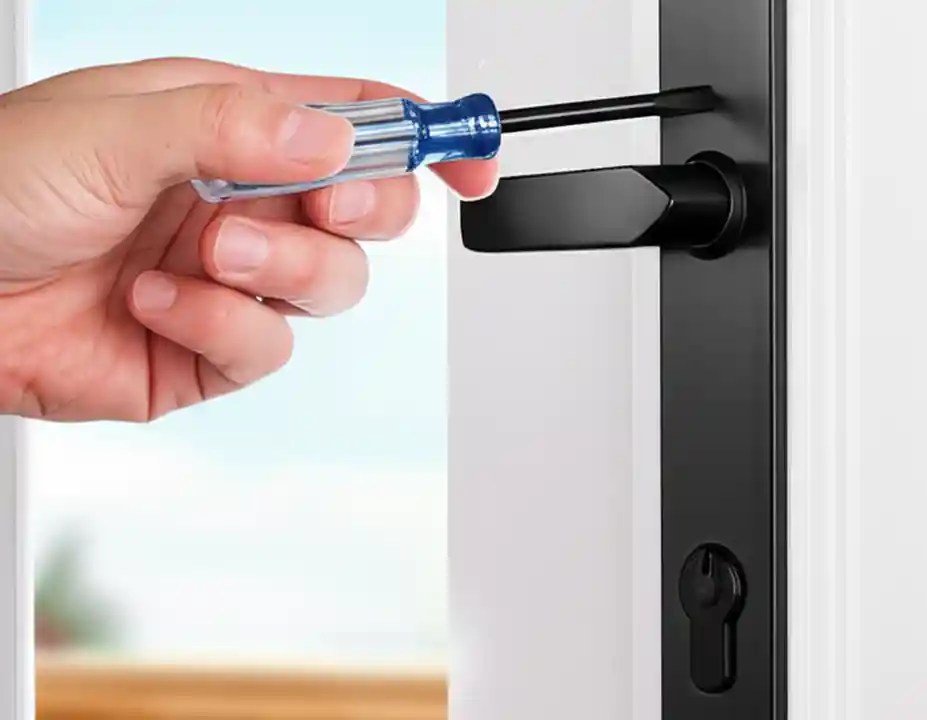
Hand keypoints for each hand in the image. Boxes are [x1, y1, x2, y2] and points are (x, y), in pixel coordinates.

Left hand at [0, 57, 496, 420]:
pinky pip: (266, 345)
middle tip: (322, 202)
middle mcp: (241, 198)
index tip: (471, 160)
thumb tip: (334, 140)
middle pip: (368, 208)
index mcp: (229, 122)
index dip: (426, 138)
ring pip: (332, 282)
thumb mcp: (112, 125)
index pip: (356, 121)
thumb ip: (232, 124)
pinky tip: (155, 303)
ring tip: (206, 254)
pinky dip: (220, 326)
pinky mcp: (205, 350)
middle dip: (361, 209)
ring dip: (279, 267)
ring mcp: (229, 277)